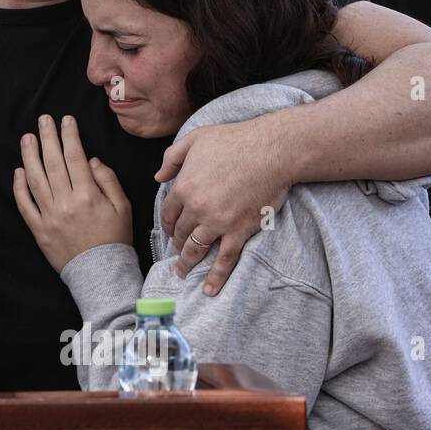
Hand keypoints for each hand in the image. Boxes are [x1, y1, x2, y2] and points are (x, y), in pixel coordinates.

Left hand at [12, 115, 132, 273]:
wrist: (101, 273)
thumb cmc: (114, 238)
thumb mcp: (123, 207)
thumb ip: (107, 180)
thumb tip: (90, 160)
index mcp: (88, 195)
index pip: (75, 157)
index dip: (69, 136)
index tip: (66, 120)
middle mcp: (66, 203)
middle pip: (53, 163)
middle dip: (48, 138)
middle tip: (43, 120)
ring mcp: (49, 216)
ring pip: (35, 179)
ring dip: (29, 156)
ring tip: (27, 138)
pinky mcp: (38, 229)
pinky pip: (25, 205)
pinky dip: (20, 187)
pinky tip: (19, 171)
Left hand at [155, 116, 289, 295]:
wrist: (272, 151)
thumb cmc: (234, 140)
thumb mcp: (194, 139)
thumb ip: (172, 157)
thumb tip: (158, 176)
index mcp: (183, 187)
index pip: (167, 212)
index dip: (165, 223)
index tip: (167, 231)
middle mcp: (197, 209)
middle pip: (179, 232)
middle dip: (175, 243)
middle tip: (175, 251)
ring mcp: (218, 223)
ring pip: (196, 249)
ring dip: (187, 263)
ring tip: (182, 272)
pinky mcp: (239, 231)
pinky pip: (225, 260)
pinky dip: (216, 277)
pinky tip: (209, 290)